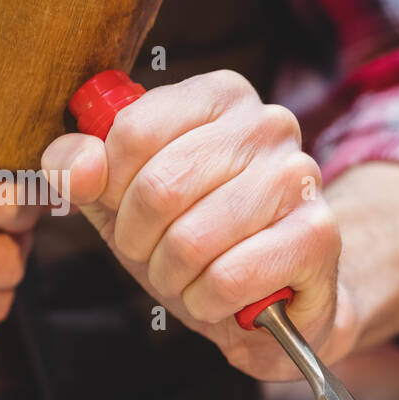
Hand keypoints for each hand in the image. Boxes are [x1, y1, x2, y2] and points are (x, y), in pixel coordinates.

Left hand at [42, 71, 351, 381]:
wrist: (278, 304)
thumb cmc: (199, 241)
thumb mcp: (123, 201)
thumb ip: (82, 170)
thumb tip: (79, 164)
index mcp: (221, 95)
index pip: (132, 131)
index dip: (113, 190)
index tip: (128, 212)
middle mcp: (268, 124)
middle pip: (160, 188)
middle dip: (143, 243)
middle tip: (160, 257)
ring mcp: (299, 177)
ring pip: (193, 239)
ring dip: (176, 279)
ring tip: (194, 279)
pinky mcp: (319, 234)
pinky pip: (230, 277)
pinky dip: (212, 301)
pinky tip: (226, 299)